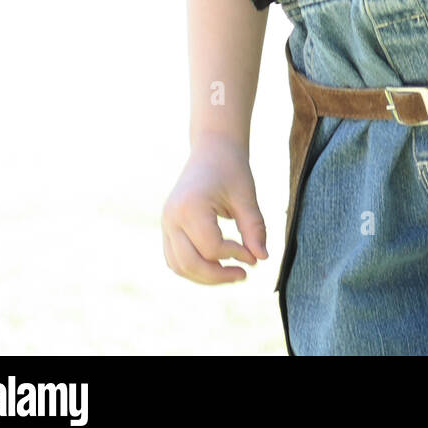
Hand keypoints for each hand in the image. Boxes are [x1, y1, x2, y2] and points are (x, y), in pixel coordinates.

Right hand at [162, 132, 268, 284]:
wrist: (212, 150)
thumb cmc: (231, 170)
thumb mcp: (246, 197)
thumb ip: (254, 228)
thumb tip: (262, 258)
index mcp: (190, 206)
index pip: (211, 248)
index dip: (235, 256)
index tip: (254, 257)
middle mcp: (171, 217)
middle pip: (190, 263)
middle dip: (218, 276)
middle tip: (244, 275)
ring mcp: (166, 223)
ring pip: (179, 266)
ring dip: (205, 277)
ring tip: (231, 274)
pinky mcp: (167, 227)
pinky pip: (175, 259)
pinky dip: (194, 269)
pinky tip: (217, 267)